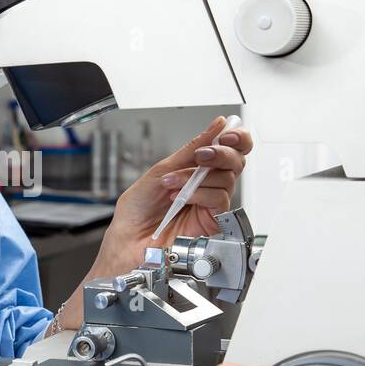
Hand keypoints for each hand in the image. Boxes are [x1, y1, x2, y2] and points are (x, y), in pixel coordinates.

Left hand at [100, 115, 253, 277]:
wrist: (128, 239)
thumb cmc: (138, 210)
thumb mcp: (162, 170)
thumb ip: (191, 150)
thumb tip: (216, 126)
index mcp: (197, 169)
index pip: (229, 148)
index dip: (235, 137)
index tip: (226, 131)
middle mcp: (208, 185)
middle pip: (235, 161)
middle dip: (222, 152)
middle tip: (202, 155)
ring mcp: (211, 203)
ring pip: (227, 178)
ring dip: (196, 177)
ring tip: (173, 184)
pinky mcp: (213, 221)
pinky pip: (219, 198)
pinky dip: (198, 193)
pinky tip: (181, 199)